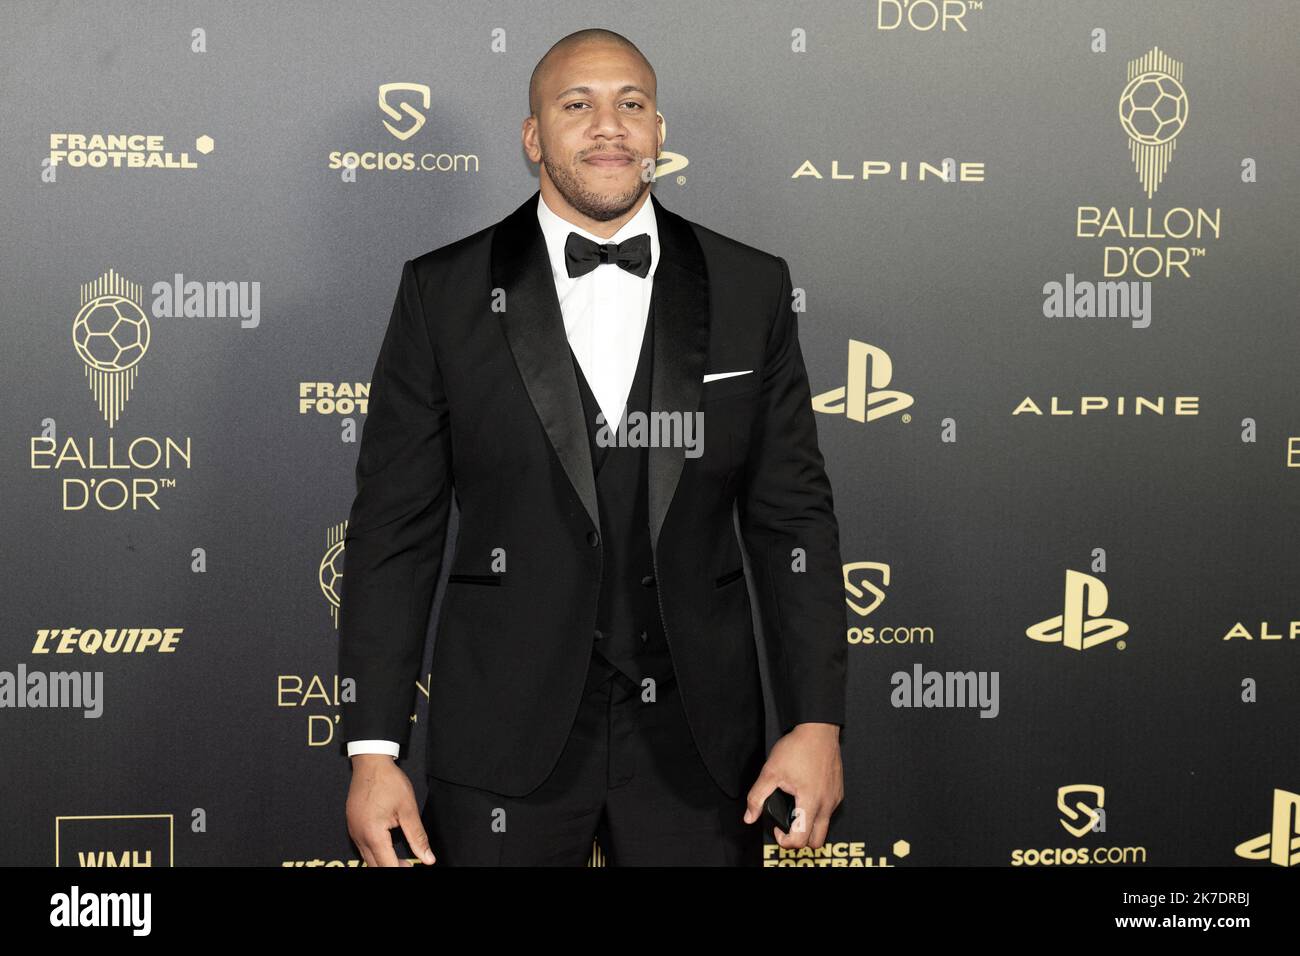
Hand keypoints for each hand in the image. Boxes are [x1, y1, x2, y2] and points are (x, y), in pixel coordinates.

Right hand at [346, 754, 435, 866]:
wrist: (370, 762)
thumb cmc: (389, 782)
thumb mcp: (408, 809)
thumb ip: (417, 837)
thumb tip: (428, 858)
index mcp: (373, 833)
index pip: (386, 864)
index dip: (401, 869)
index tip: (412, 867)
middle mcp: (359, 836)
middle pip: (374, 865)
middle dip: (392, 867)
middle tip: (409, 865)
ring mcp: (353, 831)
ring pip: (367, 858)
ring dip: (383, 862)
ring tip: (401, 860)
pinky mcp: (352, 826)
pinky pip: (362, 847)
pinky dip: (375, 853)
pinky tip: (387, 848)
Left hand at [743, 722, 842, 849]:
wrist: (818, 729)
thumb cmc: (797, 747)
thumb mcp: (770, 772)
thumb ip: (757, 797)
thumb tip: (749, 816)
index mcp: (811, 802)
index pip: (800, 839)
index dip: (784, 840)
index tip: (777, 828)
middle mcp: (827, 804)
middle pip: (817, 841)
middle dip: (800, 840)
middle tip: (787, 825)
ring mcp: (834, 798)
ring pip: (824, 826)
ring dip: (809, 826)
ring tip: (794, 809)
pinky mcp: (838, 791)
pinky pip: (828, 811)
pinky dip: (816, 812)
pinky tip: (804, 797)